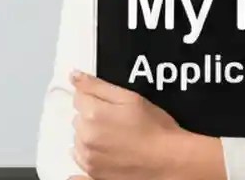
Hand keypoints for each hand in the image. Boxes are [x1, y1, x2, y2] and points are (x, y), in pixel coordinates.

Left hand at [68, 69, 217, 179]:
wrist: (171, 162)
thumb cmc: (155, 129)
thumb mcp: (130, 98)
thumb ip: (97, 86)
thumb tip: (73, 76)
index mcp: (92, 114)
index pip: (79, 97)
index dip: (96, 98)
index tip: (112, 105)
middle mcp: (85, 137)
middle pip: (79, 118)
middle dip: (92, 117)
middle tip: (118, 122)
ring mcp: (88, 158)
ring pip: (79, 138)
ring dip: (90, 136)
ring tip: (117, 139)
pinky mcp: (93, 174)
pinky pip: (80, 159)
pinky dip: (89, 154)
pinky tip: (106, 154)